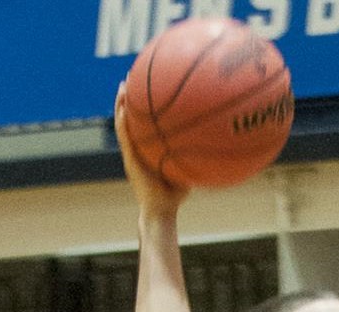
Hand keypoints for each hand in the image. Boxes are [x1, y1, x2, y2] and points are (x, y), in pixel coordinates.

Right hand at [114, 84, 189, 218]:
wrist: (161, 210)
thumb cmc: (175, 194)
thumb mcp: (188, 168)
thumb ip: (195, 153)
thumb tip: (216, 139)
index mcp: (148, 149)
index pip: (145, 122)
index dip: (144, 104)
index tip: (149, 85)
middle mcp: (138, 148)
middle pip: (132, 117)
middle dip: (132, 97)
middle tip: (134, 75)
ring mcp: (132, 153)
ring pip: (123, 123)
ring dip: (122, 103)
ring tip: (124, 84)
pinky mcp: (129, 159)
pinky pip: (124, 136)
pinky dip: (122, 120)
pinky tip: (123, 106)